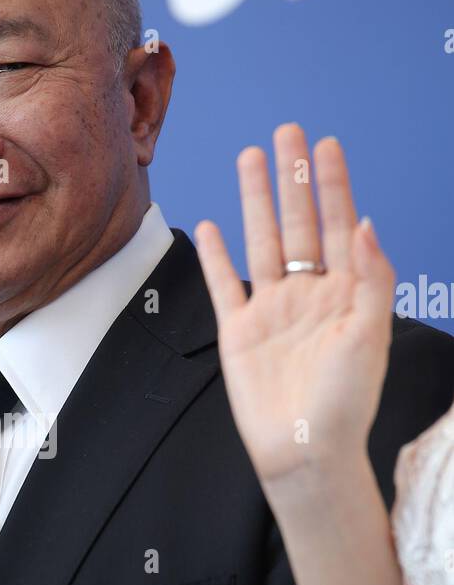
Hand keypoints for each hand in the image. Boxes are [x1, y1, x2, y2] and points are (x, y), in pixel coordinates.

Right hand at [195, 125, 395, 485]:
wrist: (304, 452)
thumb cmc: (346, 404)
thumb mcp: (371, 336)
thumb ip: (371, 278)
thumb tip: (368, 224)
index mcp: (346, 294)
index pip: (341, 226)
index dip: (334, 185)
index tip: (327, 145)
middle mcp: (308, 295)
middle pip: (299, 223)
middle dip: (293, 178)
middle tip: (288, 132)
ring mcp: (272, 311)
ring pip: (262, 242)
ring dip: (255, 202)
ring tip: (250, 158)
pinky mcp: (239, 332)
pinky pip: (224, 284)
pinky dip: (216, 256)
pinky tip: (212, 227)